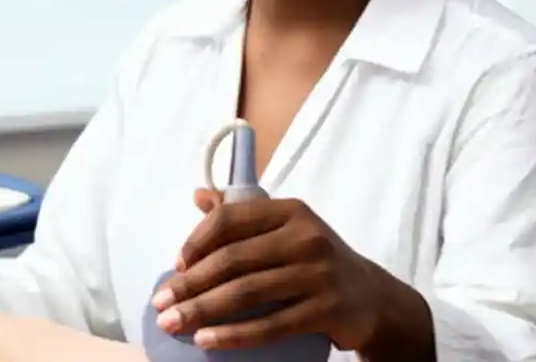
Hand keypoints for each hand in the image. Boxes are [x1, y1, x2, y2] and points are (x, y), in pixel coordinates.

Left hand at [151, 190, 432, 355]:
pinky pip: (271, 326)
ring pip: (246, 293)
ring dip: (202, 310)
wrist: (374, 299)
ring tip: (173, 324)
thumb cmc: (317, 261)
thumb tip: (199, 196)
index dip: (196, 241)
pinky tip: (207, 340)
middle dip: (189, 284)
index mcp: (290, 212)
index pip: (231, 219)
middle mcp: (306, 237)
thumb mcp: (287, 229)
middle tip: (161, 304)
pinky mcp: (327, 310)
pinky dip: (234, 335)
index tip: (175, 266)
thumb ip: (244, 212)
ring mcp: (319, 274)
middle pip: (232, 260)